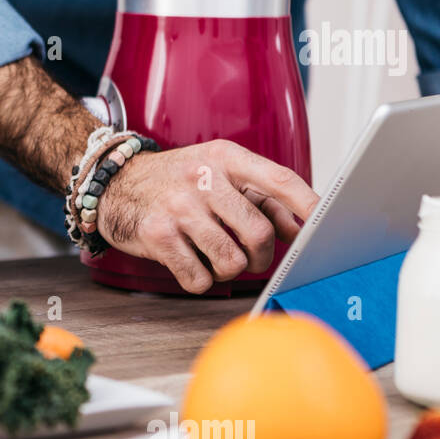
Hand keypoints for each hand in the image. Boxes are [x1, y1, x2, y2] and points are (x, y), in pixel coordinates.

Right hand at [98, 139, 318, 292]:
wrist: (114, 185)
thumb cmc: (176, 182)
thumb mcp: (217, 173)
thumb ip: (258, 197)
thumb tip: (298, 228)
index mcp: (224, 158)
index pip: (278, 179)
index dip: (307, 205)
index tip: (324, 224)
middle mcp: (203, 179)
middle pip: (259, 232)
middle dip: (262, 255)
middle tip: (252, 256)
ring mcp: (178, 208)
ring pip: (231, 260)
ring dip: (229, 269)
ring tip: (215, 258)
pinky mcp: (157, 236)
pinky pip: (198, 277)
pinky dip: (201, 280)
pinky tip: (191, 264)